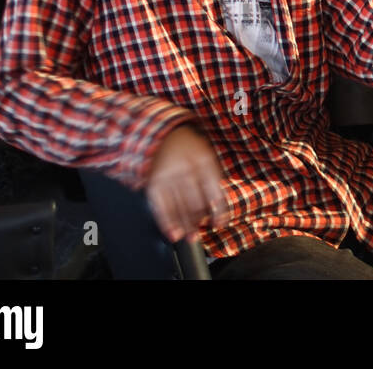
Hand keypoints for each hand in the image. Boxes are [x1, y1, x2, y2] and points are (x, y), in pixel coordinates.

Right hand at [145, 124, 229, 242]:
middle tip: (202, 232)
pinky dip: (166, 223)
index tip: (219, 224)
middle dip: (199, 221)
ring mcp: (168, 177)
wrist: (161, 133)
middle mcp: (186, 170)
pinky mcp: (153, 183)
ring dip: (185, 226)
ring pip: (179, 208)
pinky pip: (161, 207)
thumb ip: (213, 178)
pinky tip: (173, 233)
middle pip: (196, 204)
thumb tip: (217, 207)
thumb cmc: (188, 147)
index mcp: (204, 162)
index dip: (218, 212)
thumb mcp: (207, 155)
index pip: (214, 192)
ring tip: (191, 238)